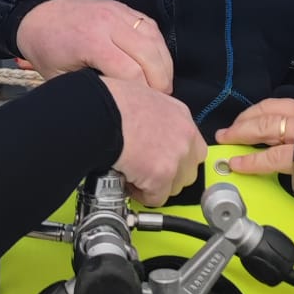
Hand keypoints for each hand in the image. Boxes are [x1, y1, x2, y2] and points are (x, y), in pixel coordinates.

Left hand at [16, 0, 173, 91]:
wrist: (37, 14)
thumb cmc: (46, 50)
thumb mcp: (60, 77)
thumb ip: (90, 88)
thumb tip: (118, 106)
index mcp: (90, 41)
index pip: (130, 71)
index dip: (141, 93)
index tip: (141, 109)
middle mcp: (109, 23)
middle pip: (149, 54)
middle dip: (159, 81)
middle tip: (160, 102)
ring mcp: (119, 12)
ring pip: (155, 40)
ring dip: (164, 65)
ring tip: (162, 87)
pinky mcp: (124, 8)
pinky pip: (151, 28)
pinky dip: (158, 49)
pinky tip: (158, 66)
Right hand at [101, 79, 205, 204]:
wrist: (101, 113)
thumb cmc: (112, 102)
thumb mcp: (142, 96)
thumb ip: (154, 114)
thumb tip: (148, 124)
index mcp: (179, 115)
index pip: (191, 146)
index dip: (174, 157)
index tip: (160, 159)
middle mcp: (184, 136)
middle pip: (188, 169)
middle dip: (168, 174)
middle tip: (146, 169)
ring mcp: (176, 157)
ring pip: (174, 187)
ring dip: (155, 185)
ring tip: (134, 175)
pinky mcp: (161, 175)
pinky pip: (156, 198)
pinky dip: (141, 195)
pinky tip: (128, 181)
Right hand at [225, 96, 293, 175]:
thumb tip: (279, 187)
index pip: (274, 157)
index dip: (251, 161)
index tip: (234, 163)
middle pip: (267, 125)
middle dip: (241, 130)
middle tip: (223, 136)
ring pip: (273, 107)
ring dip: (250, 115)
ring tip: (237, 123)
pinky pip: (285, 101)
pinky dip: (268, 107)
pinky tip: (262, 113)